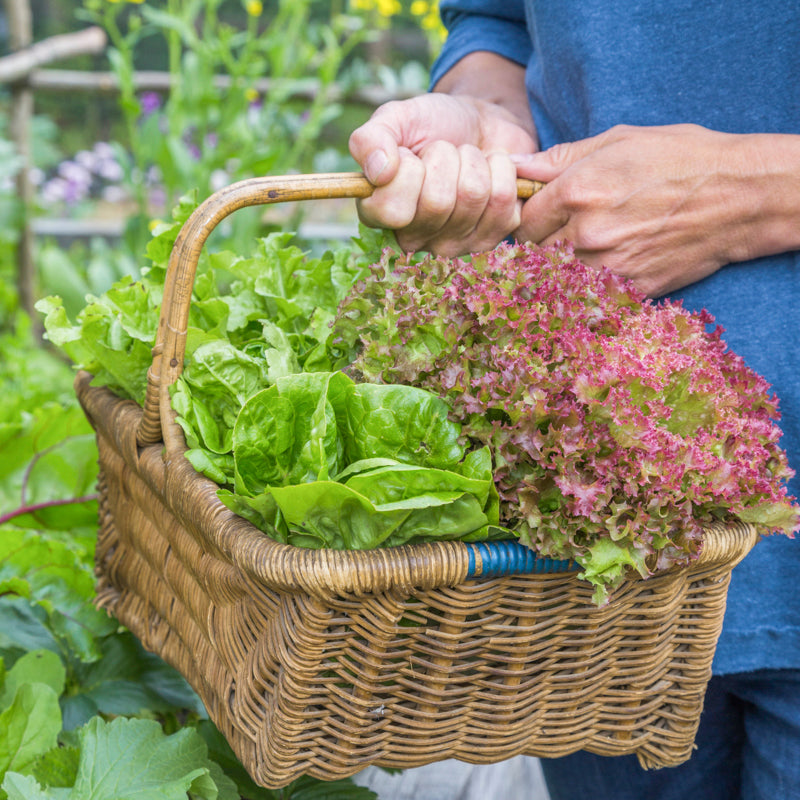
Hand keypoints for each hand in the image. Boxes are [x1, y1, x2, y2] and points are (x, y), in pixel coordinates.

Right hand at [349, 92, 536, 255]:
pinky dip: (501, 169)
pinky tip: (489, 171)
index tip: (410, 155)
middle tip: (444, 153)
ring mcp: (453, 245)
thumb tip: (379, 172)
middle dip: (446, 157)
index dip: (408, 170)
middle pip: (437, 202)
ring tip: (466, 160)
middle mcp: (413, 238)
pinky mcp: (490, 239)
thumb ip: (370, 139)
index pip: (393, 210)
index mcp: (379, 214)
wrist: (478, 125)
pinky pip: (502, 199)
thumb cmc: (430, 125)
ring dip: (474, 160)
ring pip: (473, 195)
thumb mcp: (395, 119)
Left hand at [512, 124, 780, 296]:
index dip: (527, 218)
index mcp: (576, 192)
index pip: (522, 220)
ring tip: (588, 246)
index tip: (540, 216)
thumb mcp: (618, 141)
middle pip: (533, 253)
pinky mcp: (628, 289)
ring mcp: (607, 266)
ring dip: (562, 266)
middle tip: (561, 232)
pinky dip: (588, 284)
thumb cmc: (679, 160)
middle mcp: (586, 233)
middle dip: (540, 244)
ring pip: (557, 277)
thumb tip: (518, 167)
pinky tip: (609, 263)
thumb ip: (560, 158)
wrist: (737, 197)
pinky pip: (588, 294)